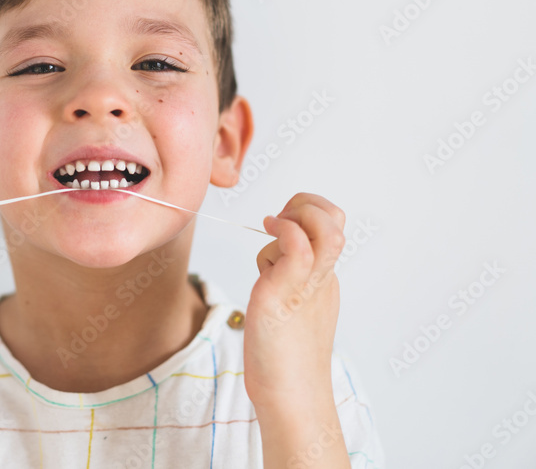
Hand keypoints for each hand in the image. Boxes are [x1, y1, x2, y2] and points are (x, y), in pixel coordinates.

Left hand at [243, 193, 344, 411]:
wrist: (290, 397)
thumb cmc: (281, 358)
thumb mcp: (287, 305)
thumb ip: (287, 277)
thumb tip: (273, 256)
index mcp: (324, 279)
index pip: (332, 226)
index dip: (307, 212)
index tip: (280, 225)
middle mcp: (322, 278)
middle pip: (335, 219)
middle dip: (306, 204)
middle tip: (278, 222)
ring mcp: (307, 285)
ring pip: (325, 228)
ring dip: (293, 216)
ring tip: (270, 234)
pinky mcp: (285, 295)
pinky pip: (297, 247)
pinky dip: (284, 232)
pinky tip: (266, 242)